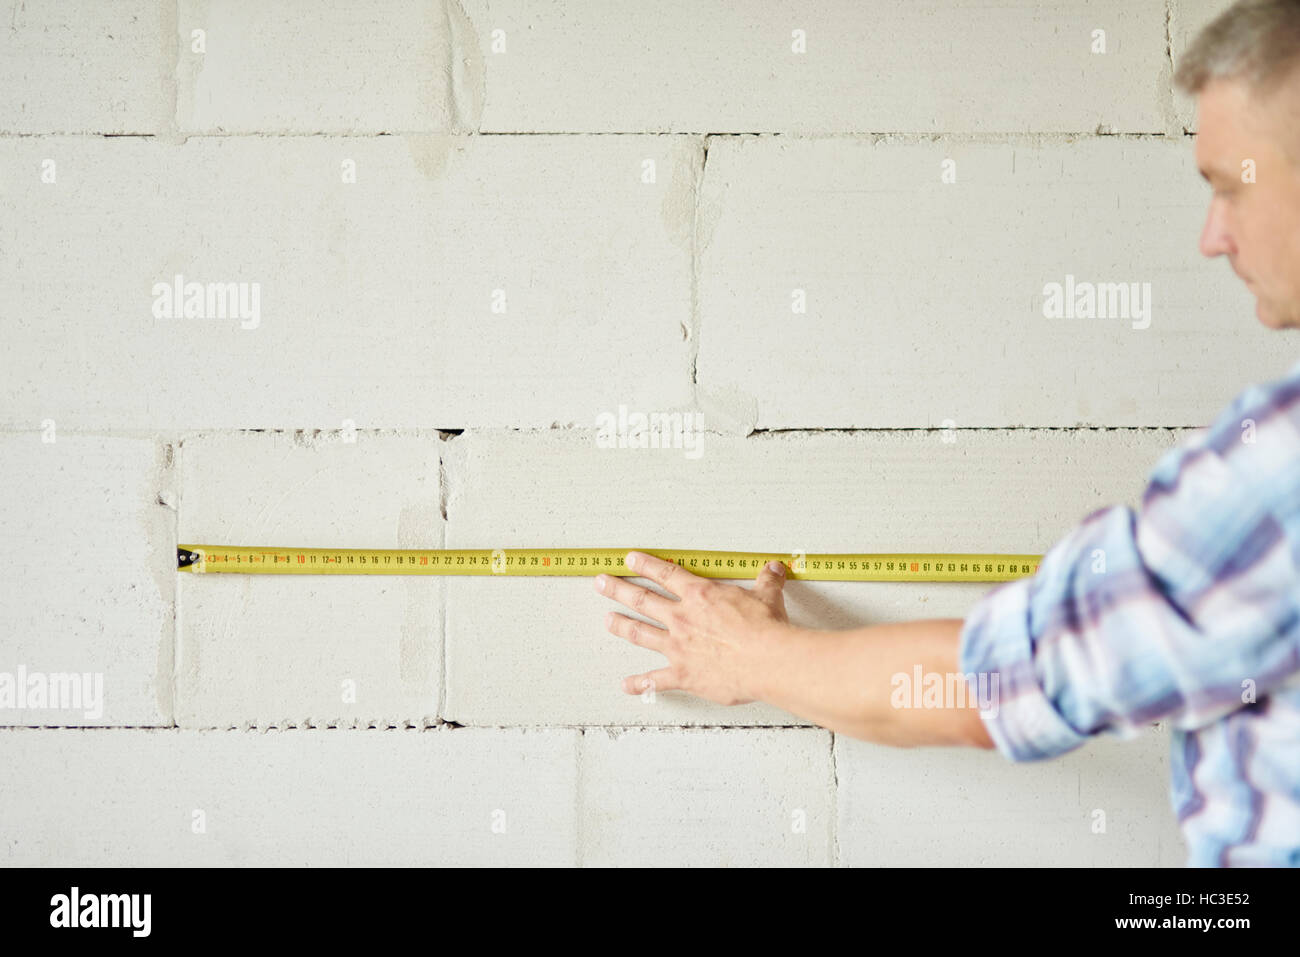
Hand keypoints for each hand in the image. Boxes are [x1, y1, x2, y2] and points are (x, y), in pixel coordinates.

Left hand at [594, 550, 793, 705]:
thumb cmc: (766, 629)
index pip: (665, 574)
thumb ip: (766, 581)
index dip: (645, 564)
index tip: (629, 559)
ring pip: (640, 633)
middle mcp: (682, 618)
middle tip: (601, 583)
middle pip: (642, 600)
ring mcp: (678, 647)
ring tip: (607, 620)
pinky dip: (639, 684)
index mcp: (700, 595)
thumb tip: (774, 569)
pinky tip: (626, 685)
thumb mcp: (768, 596)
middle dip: (618, 590)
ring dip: (620, 625)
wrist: (766, 660)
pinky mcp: (682, 674)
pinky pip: (655, 681)